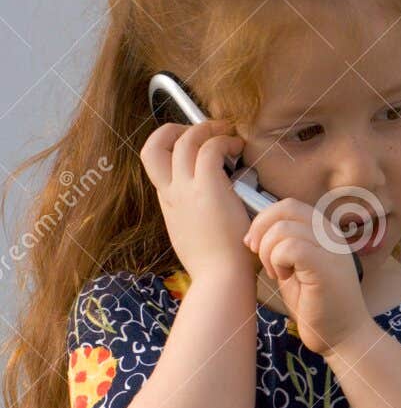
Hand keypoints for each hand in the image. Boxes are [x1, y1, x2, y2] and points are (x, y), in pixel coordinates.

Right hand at [139, 119, 253, 282]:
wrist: (221, 279)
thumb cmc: (219, 266)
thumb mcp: (196, 239)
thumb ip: (197, 221)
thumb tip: (210, 215)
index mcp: (168, 204)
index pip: (155, 164)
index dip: (169, 148)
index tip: (192, 146)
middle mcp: (170, 193)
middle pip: (155, 145)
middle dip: (177, 129)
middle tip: (206, 130)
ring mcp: (185, 189)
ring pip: (183, 140)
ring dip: (206, 128)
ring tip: (228, 132)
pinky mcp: (207, 187)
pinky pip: (210, 148)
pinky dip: (224, 140)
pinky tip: (239, 147)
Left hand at [243, 197, 371, 354]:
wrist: (342, 335)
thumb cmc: (316, 304)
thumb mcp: (295, 266)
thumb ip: (283, 243)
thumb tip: (255, 228)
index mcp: (324, 232)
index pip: (288, 205)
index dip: (263, 221)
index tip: (253, 246)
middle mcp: (331, 234)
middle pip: (285, 208)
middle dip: (260, 231)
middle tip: (260, 257)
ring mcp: (331, 248)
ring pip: (283, 228)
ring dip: (268, 252)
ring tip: (277, 273)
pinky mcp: (326, 266)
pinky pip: (289, 247)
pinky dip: (277, 262)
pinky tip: (283, 278)